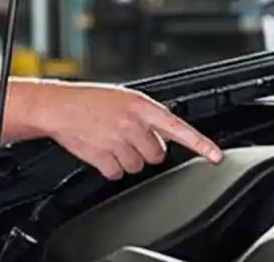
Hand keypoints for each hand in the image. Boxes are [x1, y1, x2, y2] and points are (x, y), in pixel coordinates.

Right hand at [32, 81, 223, 180]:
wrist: (57, 107)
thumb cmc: (88, 101)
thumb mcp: (122, 98)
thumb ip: (145, 116)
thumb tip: (162, 136)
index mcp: (140, 106)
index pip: (178, 128)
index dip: (200, 144)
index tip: (216, 156)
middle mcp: (132, 124)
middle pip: (157, 154)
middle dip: (146, 150)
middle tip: (129, 139)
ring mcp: (118, 142)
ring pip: (138, 166)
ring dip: (127, 159)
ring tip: (110, 142)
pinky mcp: (103, 158)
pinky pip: (117, 174)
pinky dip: (110, 167)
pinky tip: (100, 151)